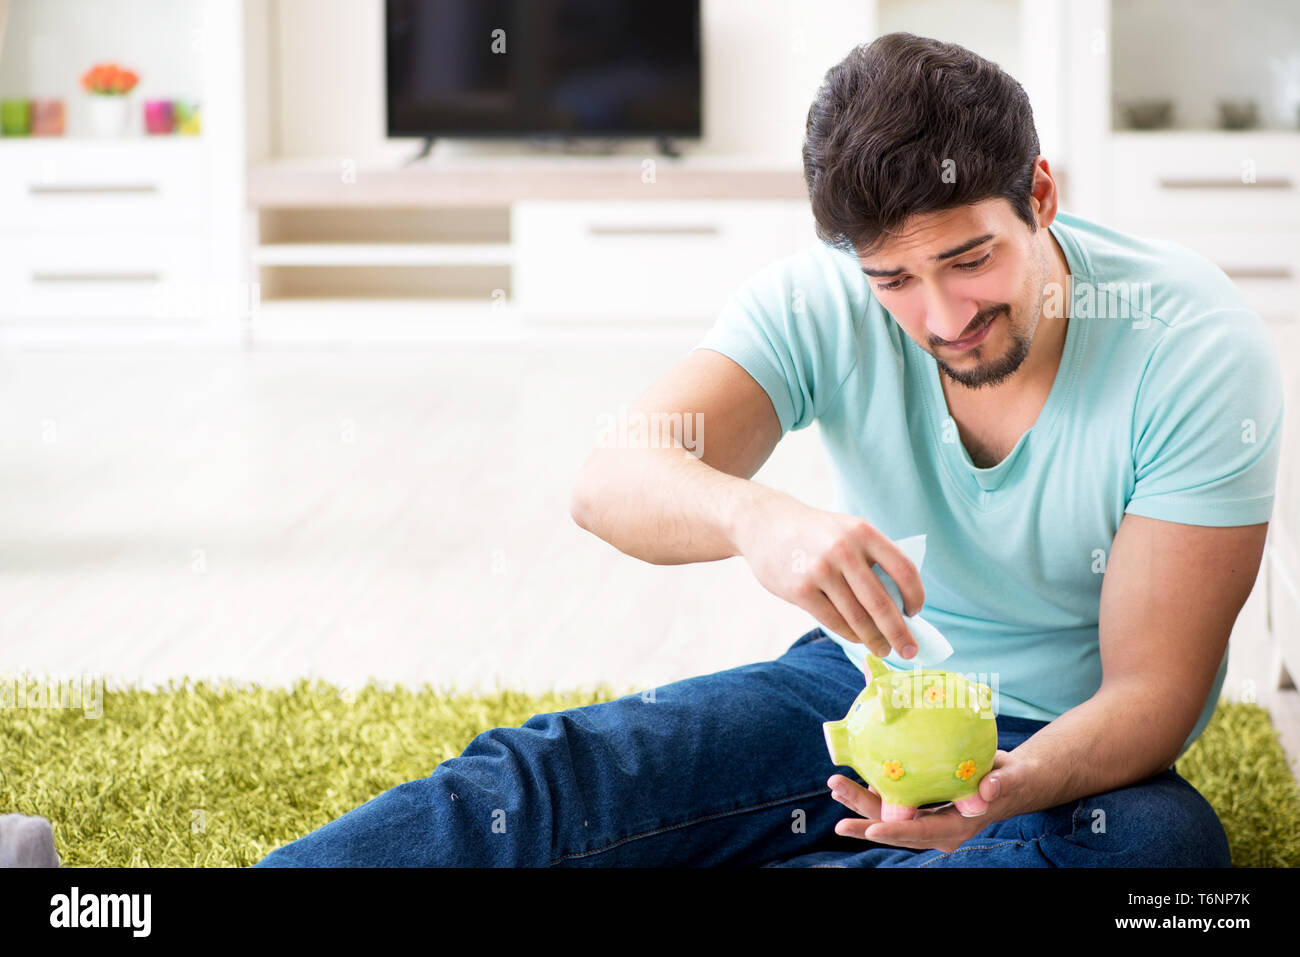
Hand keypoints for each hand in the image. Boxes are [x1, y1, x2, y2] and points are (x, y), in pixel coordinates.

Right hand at [731, 490, 923, 658]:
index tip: (915, 612)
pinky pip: (834, 621)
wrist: (764, 524)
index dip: (915, 595)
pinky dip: (850, 635)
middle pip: (881, 603)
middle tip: (910, 651)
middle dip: (899, 633)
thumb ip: (872, 557)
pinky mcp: (801, 590)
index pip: (903, 569)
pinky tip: (858, 639)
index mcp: (863, 532)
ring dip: (874, 639)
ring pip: (857, 618)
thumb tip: (899, 602)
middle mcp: (844, 550)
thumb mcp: (847, 529)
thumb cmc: (815, 533)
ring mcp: (821, 571)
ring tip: (884, 649)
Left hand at [827, 748, 1020, 852]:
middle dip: (863, 814)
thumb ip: (1000, 784)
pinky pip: (890, 807)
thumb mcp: (1009, 780)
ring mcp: (925, 821)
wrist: (1010, 783)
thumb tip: (988, 787)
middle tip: (837, 793)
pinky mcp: (919, 809)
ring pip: (886, 818)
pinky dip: (869, 796)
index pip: (921, 832)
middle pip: (894, 827)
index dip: (896, 831)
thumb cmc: (1011, 780)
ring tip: (835, 788)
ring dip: (859, 804)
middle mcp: (936, 830)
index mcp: (956, 828)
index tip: (871, 828)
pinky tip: (848, 785)